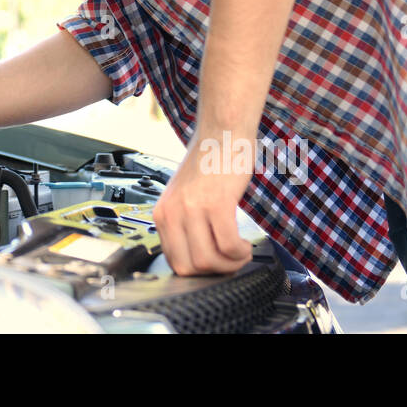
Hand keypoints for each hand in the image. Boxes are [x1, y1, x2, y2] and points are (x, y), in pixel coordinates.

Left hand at [152, 133, 253, 275]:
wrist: (221, 133)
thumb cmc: (208, 164)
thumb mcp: (183, 197)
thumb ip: (184, 225)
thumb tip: (197, 260)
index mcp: (161, 213)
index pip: (173, 262)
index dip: (198, 271)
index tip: (214, 265)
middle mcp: (172, 213)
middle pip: (190, 268)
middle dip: (215, 273)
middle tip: (231, 261)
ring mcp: (192, 209)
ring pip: (209, 261)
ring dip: (231, 264)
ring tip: (241, 251)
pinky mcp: (216, 203)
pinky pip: (228, 246)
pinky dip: (240, 252)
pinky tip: (245, 243)